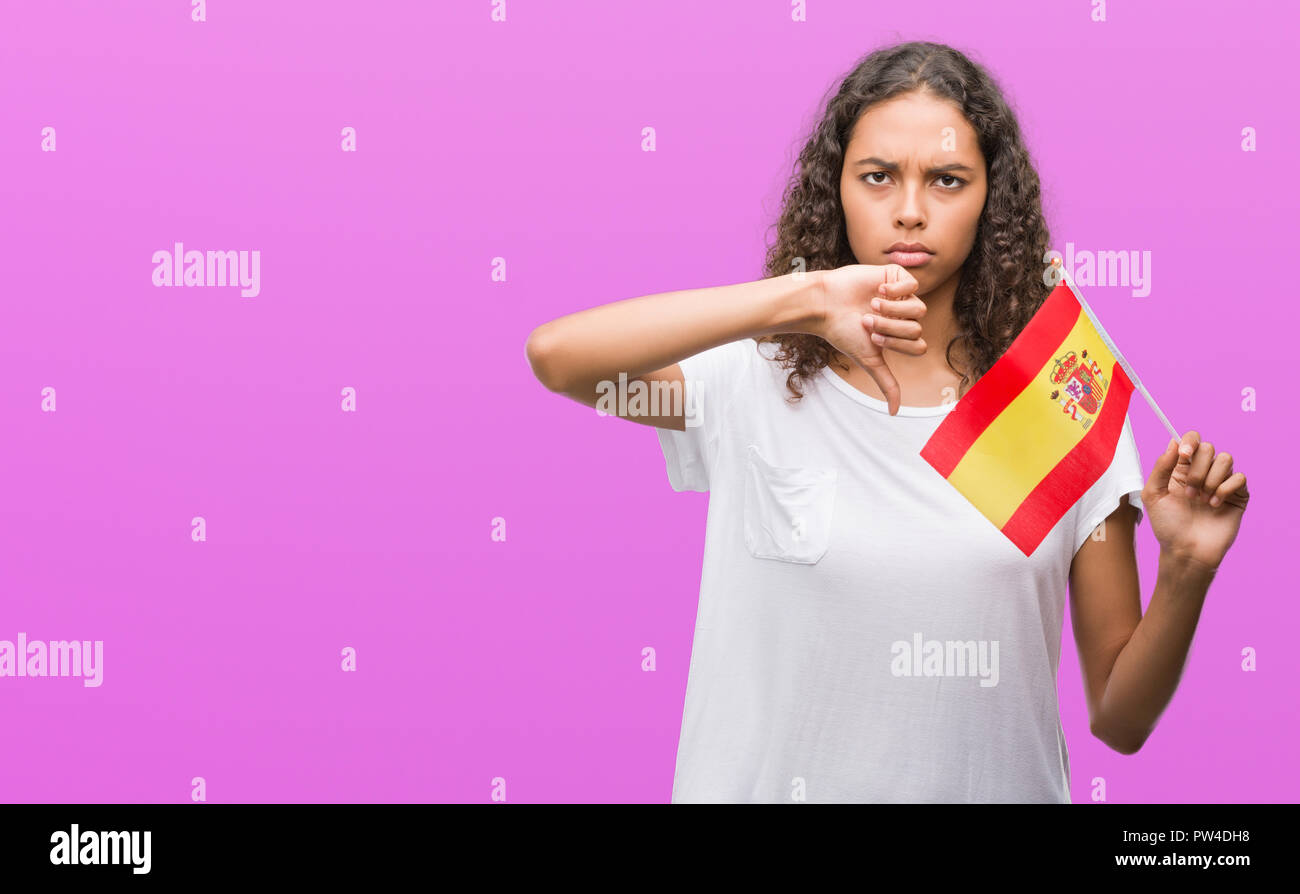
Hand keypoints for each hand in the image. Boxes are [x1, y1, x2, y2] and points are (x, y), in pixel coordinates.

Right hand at [813, 264, 926, 415]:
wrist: (826, 304)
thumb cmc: (844, 332)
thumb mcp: (869, 360)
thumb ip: (886, 383)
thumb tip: (895, 413)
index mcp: (899, 336)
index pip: (918, 346)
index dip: (898, 344)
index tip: (874, 339)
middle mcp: (902, 317)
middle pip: (917, 328)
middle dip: (891, 327)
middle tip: (867, 321)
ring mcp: (902, 296)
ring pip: (919, 308)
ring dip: (893, 309)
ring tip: (872, 305)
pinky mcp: (897, 277)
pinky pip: (914, 285)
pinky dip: (897, 290)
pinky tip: (878, 289)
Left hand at [1142, 430, 1249, 571]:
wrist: (1186, 551)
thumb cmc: (1167, 525)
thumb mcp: (1153, 495)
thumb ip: (1161, 467)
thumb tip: (1173, 441)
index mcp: (1181, 468)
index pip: (1192, 440)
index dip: (1190, 441)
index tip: (1184, 454)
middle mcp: (1203, 472)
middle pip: (1209, 448)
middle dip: (1197, 469)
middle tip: (1188, 492)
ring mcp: (1221, 483)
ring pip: (1226, 459)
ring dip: (1211, 479)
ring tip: (1201, 500)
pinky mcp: (1237, 495)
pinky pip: (1239, 477)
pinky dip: (1225, 489)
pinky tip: (1214, 505)